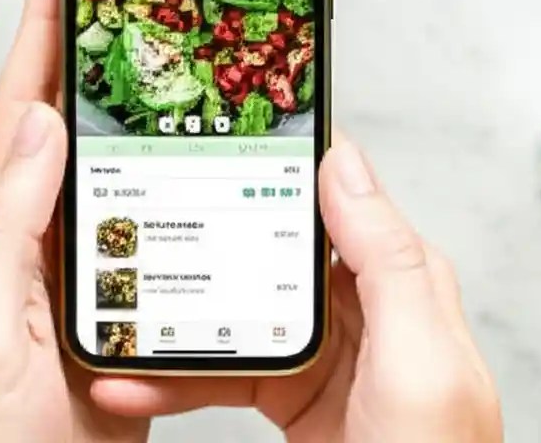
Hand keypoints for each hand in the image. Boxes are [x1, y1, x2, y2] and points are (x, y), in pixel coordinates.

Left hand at [0, 0, 148, 442]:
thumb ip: (7, 232)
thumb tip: (42, 127)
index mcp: (6, 235)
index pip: (24, 107)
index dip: (39, 25)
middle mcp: (42, 238)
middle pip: (68, 115)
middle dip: (91, 36)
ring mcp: (85, 266)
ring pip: (112, 159)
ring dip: (134, 94)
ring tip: (171, 36)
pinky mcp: (125, 301)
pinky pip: (149, 215)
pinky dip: (169, 169)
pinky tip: (198, 151)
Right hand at [91, 138, 502, 442]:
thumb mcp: (418, 360)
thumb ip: (386, 261)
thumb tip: (345, 167)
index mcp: (401, 284)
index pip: (336, 199)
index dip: (280, 163)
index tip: (218, 139)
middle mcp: (364, 312)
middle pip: (270, 254)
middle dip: (205, 245)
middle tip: (144, 228)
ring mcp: (327, 358)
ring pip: (237, 316)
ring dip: (176, 324)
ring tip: (122, 323)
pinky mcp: (295, 400)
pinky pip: (227, 375)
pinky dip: (180, 380)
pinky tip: (140, 381)